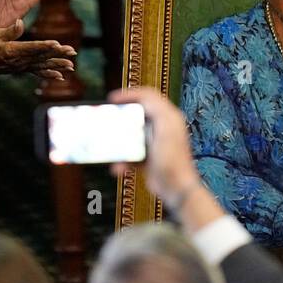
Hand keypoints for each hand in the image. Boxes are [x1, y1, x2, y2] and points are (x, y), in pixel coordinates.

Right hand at [0, 19, 74, 79]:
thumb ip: (9, 31)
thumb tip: (20, 22)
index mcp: (13, 51)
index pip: (32, 47)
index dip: (45, 46)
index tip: (57, 44)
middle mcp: (20, 61)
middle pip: (42, 56)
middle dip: (58, 54)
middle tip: (72, 51)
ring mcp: (22, 66)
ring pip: (43, 65)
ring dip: (58, 65)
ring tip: (71, 66)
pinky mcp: (23, 69)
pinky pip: (38, 72)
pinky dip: (50, 74)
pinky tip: (60, 76)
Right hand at [108, 87, 199, 202]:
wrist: (175, 188)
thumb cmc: (173, 160)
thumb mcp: (166, 128)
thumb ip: (157, 110)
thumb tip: (142, 98)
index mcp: (168, 117)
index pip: (148, 96)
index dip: (130, 94)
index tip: (113, 99)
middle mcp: (161, 127)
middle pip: (135, 115)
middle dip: (120, 119)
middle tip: (107, 119)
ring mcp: (153, 143)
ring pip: (130, 136)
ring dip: (119, 143)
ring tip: (110, 146)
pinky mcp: (147, 158)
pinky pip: (129, 154)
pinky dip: (122, 160)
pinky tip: (118, 167)